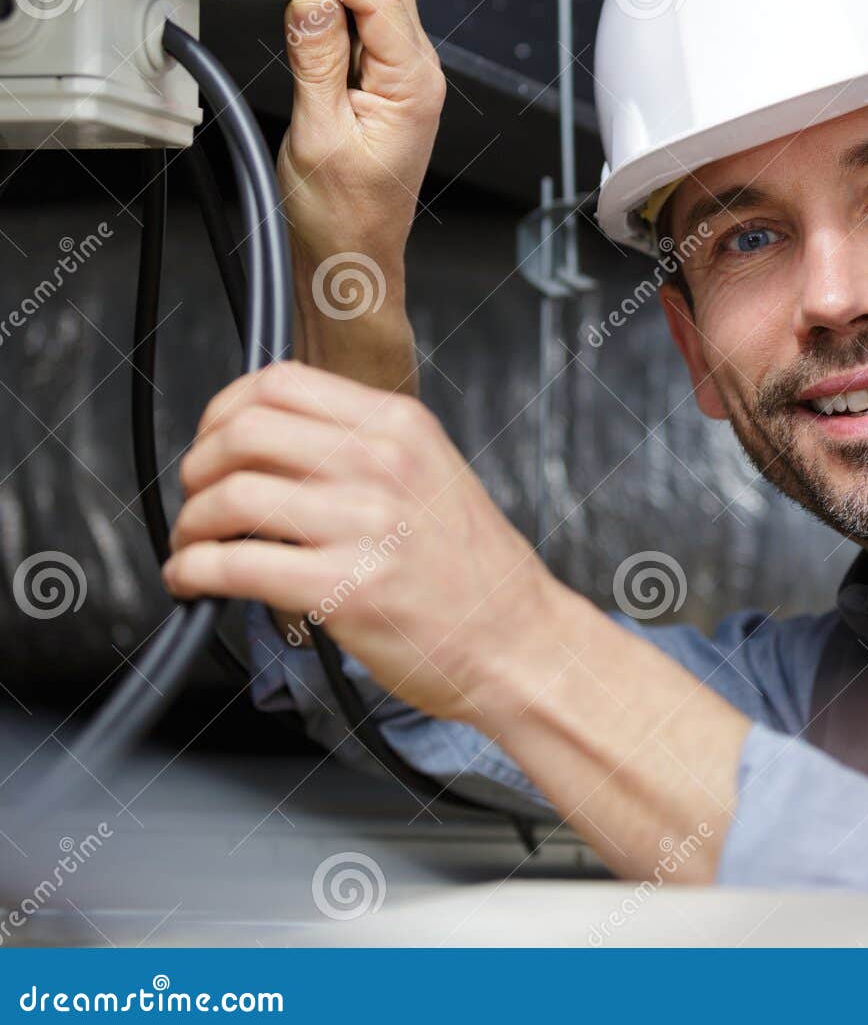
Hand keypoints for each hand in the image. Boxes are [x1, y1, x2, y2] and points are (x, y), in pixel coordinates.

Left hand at [163, 360, 550, 724]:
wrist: (519, 642)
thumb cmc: (474, 573)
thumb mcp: (432, 474)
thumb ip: (362, 448)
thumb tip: (268, 444)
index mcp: (400, 427)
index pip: (280, 382)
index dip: (223, 408)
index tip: (214, 441)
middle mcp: (383, 464)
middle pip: (242, 430)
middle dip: (197, 467)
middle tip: (197, 497)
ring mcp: (366, 524)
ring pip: (230, 495)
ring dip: (191, 524)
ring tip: (195, 546)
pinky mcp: (345, 589)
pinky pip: (235, 565)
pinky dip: (194, 571)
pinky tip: (195, 581)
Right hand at [256, 0, 445, 388]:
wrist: (350, 255)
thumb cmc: (340, 215)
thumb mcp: (317, 134)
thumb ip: (316, 60)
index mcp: (412, 84)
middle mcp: (418, 72)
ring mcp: (404, 74)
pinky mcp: (384, 80)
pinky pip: (365, 20)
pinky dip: (331, 5)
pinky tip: (301, 21)